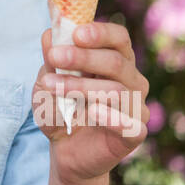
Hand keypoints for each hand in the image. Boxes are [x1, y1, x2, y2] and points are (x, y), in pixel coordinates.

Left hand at [33, 22, 149, 184]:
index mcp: (117, 61)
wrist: (65, 151)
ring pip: (117, 90)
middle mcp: (132, 81)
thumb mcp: (47, 82)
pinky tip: (92, 111)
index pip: (118, 38)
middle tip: (55, 56)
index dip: (100, 33)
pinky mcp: (135, 134)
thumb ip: (51, 61)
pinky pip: (129, 124)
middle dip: (83, 57)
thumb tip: (49, 35)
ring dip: (80, 86)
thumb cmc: (60, 109)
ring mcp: (136, 108)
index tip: (76, 33)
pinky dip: (110, 116)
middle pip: (116, 62)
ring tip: (51, 86)